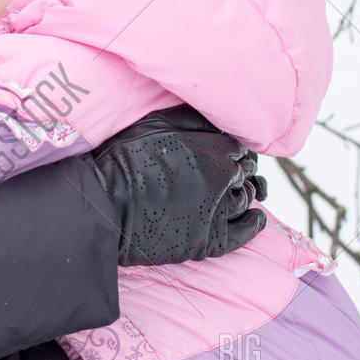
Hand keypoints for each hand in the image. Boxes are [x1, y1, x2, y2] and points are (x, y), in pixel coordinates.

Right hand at [89, 104, 267, 266]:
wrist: (104, 203)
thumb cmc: (124, 158)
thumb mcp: (156, 122)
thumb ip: (193, 119)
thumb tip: (217, 118)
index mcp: (215, 149)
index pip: (237, 149)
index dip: (229, 152)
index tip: (220, 156)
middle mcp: (223, 179)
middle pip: (242, 174)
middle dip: (237, 172)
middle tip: (223, 175)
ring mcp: (217, 212)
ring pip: (244, 200)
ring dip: (242, 194)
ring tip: (233, 194)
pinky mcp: (208, 241)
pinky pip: (243, 233)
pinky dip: (253, 225)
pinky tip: (255, 219)